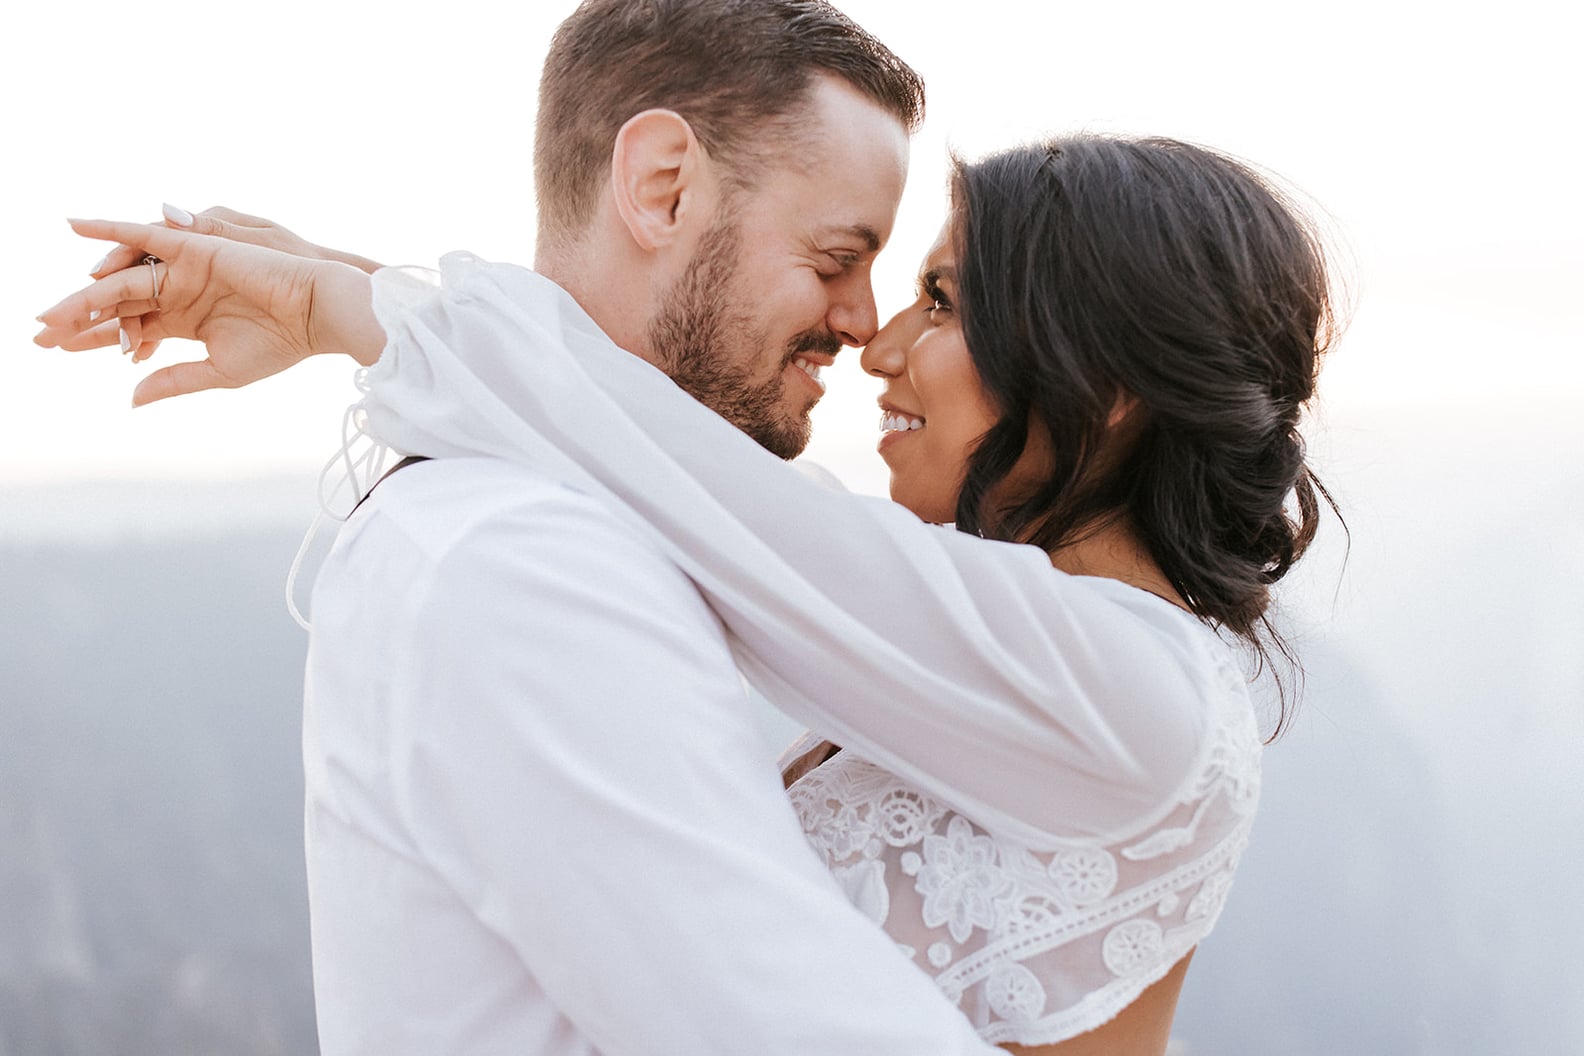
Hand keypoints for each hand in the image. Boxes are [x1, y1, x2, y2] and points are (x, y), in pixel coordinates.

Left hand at [34, 218, 381, 405]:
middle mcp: (179, 294)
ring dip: (86, 292)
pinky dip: (109, 228)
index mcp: (185, 323)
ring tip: (53, 313)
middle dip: (77, 318)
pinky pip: (142, 233)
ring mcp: (183, 270)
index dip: (92, 339)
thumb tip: (131, 398)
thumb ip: (174, 379)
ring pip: (121, 278)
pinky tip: (74, 225)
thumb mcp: (220, 372)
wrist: (316, 314)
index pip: (127, 329)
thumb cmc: (280, 345)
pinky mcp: (192, 248)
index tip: (56, 349)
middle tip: (39, 333)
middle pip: (115, 303)